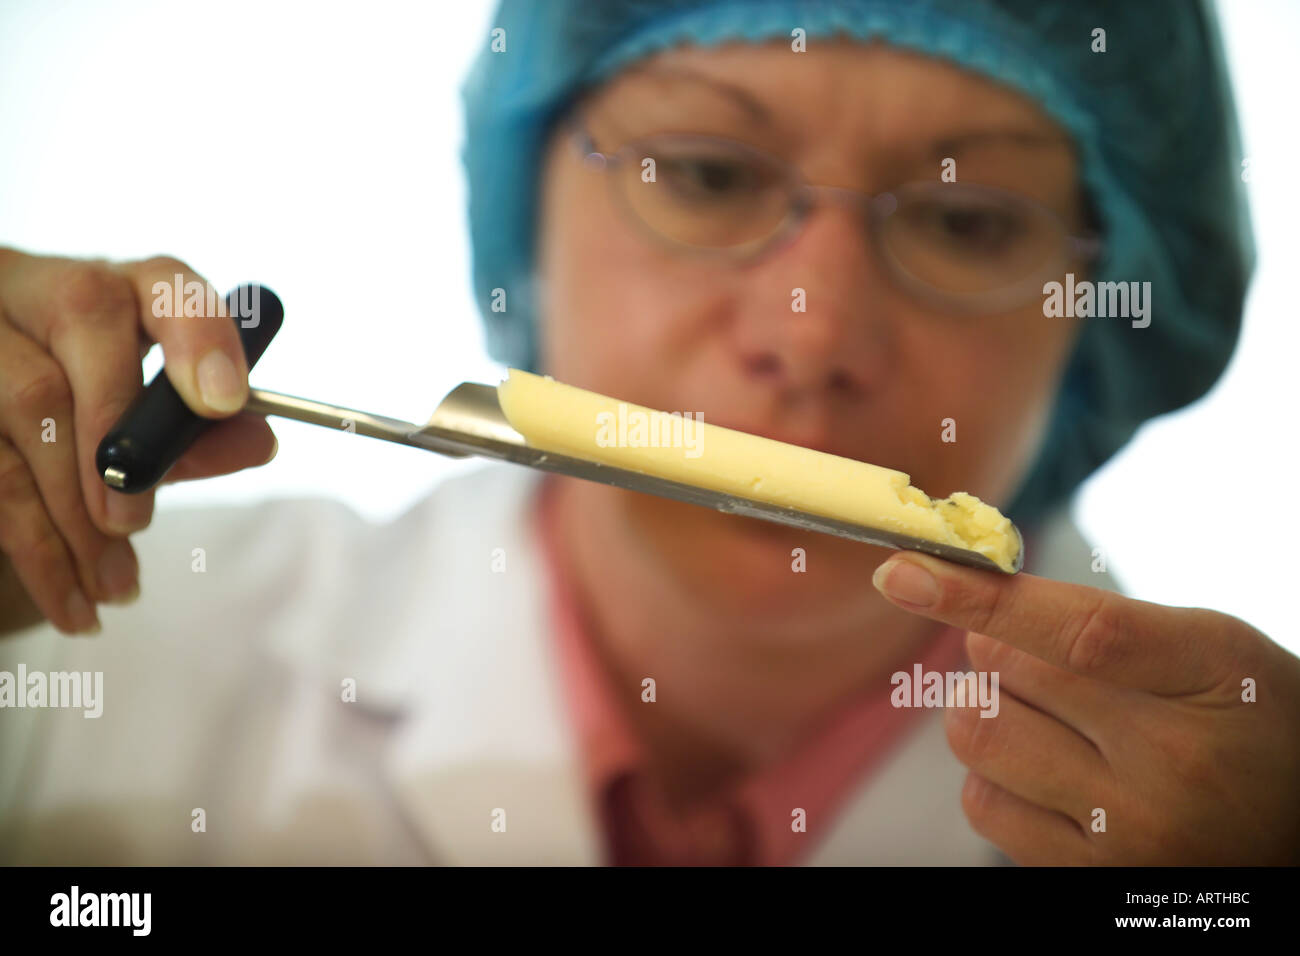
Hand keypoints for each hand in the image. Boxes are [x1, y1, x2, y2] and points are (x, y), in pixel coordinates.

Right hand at [0, 249, 277, 635]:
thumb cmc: (85, 410)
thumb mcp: (144, 417)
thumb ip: (202, 431)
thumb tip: (260, 440)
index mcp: (118, 287)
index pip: (168, 282)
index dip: (200, 335)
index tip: (223, 400)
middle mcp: (39, 286)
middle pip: (83, 328)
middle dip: (115, 439)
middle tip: (131, 523)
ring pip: (24, 405)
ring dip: (71, 516)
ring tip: (110, 589)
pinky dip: (32, 545)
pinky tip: (70, 598)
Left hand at [872, 551, 1299, 863]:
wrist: (1299, 833)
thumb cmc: (1248, 718)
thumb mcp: (1209, 647)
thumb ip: (1100, 622)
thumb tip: (972, 612)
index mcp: (1211, 674)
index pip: (1079, 631)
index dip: (981, 598)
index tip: (904, 572)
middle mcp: (1174, 762)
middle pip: (1006, 675)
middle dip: (997, 652)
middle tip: (1038, 664)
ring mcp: (1132, 831)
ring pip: (979, 735)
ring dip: (986, 710)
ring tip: (1042, 718)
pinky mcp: (1092, 878)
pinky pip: (983, 805)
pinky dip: (992, 775)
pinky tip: (1045, 774)